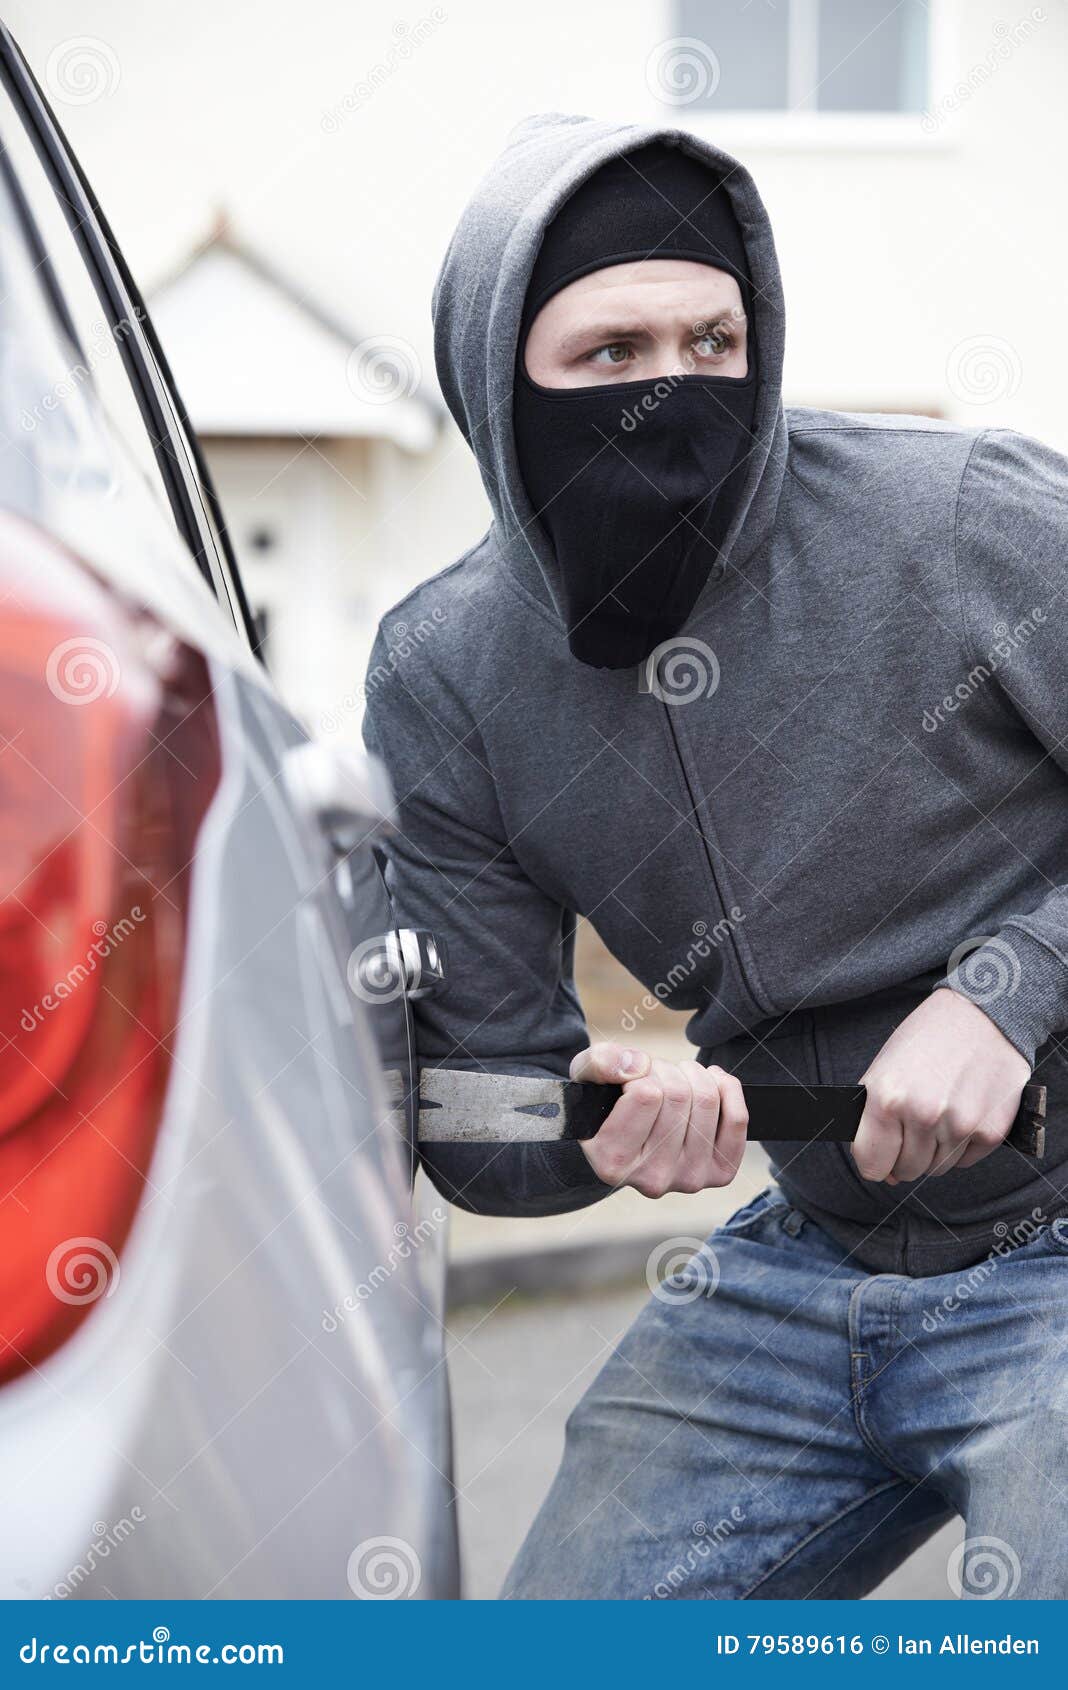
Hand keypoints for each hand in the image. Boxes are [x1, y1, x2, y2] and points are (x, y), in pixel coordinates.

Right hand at [569, 1043, 746, 1196]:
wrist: (628, 1137)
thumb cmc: (605, 1104)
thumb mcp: (586, 1078)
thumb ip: (599, 1064)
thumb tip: (637, 1065)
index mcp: (613, 1162)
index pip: (645, 1094)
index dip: (640, 1071)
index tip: (632, 1076)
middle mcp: (652, 1179)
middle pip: (678, 1094)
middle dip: (667, 1069)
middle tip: (655, 1074)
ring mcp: (689, 1179)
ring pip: (707, 1100)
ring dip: (693, 1075)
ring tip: (675, 1079)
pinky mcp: (719, 1173)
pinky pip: (738, 1119)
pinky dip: (728, 1089)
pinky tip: (711, 1082)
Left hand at [853, 989, 1030, 1184]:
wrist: (983, 1014)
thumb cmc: (927, 1040)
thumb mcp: (884, 1069)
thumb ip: (874, 1120)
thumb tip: (884, 1174)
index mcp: (887, 1097)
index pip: (871, 1165)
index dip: (876, 1161)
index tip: (883, 1151)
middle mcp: (923, 1114)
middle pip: (906, 1170)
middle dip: (906, 1153)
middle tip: (917, 1119)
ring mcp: (959, 1125)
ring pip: (936, 1169)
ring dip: (935, 1150)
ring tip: (941, 1109)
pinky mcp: (991, 1131)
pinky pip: (964, 1161)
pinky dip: (961, 1145)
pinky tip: (963, 1112)